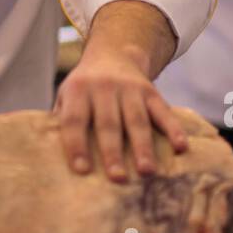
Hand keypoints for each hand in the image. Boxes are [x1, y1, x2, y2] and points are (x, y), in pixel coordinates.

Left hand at [54, 44, 187, 182]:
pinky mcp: (151, 91)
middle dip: (112, 151)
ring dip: (143, 146)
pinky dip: (173, 129)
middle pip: (108, 122)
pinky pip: (163, 111)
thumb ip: (61, 121)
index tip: (81, 170)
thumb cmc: (84, 87)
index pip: (74, 119)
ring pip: (137, 119)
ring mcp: (130, 88)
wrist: (113, 54)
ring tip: (147, 171)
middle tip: (117, 178)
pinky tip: (180, 147)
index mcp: (78, 89)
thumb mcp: (66, 95)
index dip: (76, 144)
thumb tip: (52, 160)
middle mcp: (103, 86)